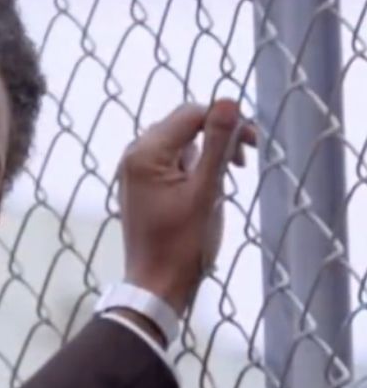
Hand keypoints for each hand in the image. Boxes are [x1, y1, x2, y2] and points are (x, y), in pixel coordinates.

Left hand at [116, 99, 255, 315]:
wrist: (156, 286)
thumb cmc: (182, 244)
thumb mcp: (207, 191)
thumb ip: (217, 144)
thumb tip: (227, 100)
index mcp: (145, 154)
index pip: (191, 114)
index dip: (227, 121)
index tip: (254, 145)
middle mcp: (133, 156)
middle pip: (183, 124)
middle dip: (217, 135)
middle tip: (243, 162)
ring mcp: (134, 171)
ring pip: (179, 143)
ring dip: (207, 152)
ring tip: (227, 180)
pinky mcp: (140, 186)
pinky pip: (171, 162)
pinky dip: (193, 167)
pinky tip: (207, 189)